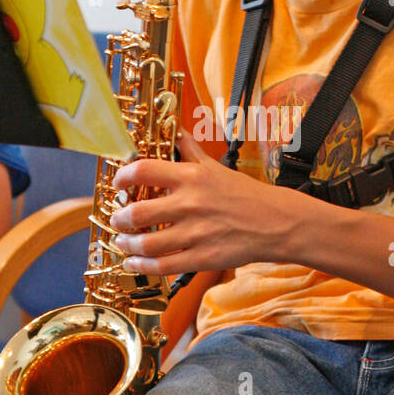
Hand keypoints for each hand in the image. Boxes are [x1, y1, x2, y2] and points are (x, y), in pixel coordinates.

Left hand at [108, 128, 298, 275]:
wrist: (276, 223)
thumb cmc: (245, 194)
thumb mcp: (215, 167)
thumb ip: (189, 150)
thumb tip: (174, 129)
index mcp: (192, 177)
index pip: (144, 170)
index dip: (123, 177)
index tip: (119, 184)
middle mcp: (190, 204)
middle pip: (138, 211)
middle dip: (120, 218)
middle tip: (117, 218)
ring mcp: (195, 233)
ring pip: (146, 242)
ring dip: (127, 243)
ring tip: (123, 240)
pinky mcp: (202, 257)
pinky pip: (163, 265)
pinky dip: (142, 265)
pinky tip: (135, 262)